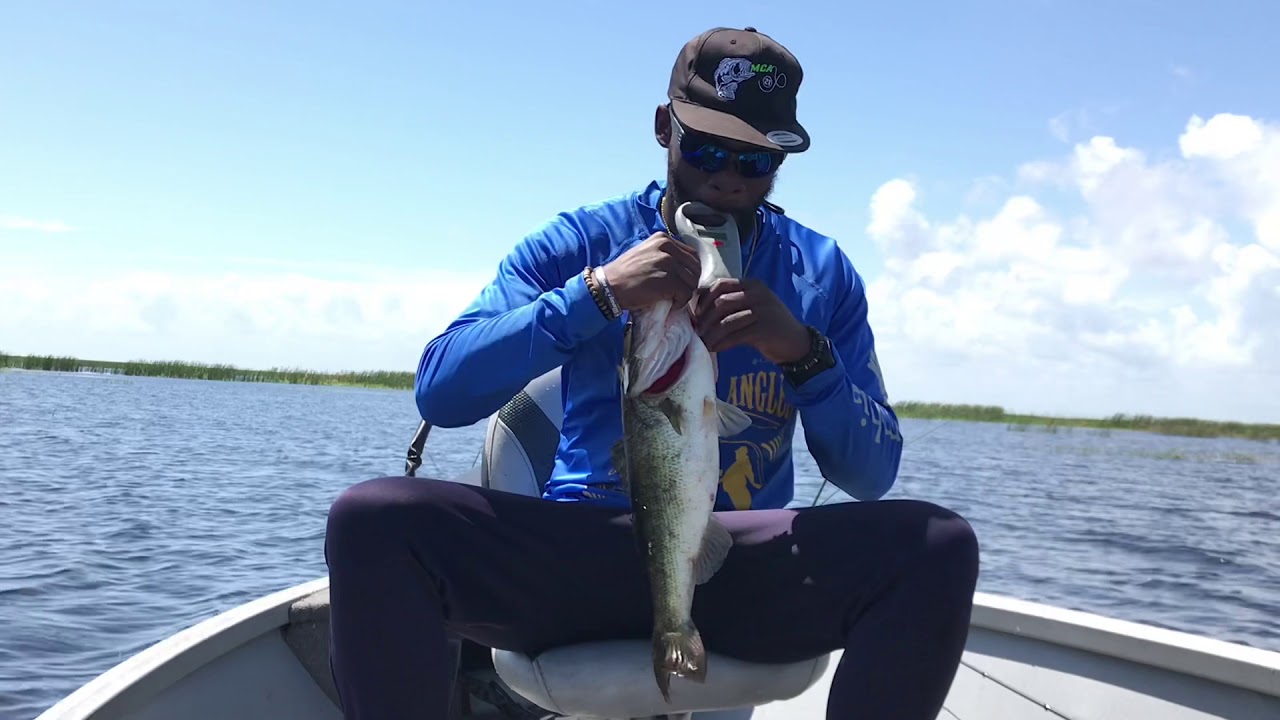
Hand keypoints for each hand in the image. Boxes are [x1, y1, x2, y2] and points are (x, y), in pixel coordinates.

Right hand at [600, 232, 700, 310]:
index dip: (690, 270)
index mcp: (663, 238)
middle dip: (690, 282)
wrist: (609, 286)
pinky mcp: (668, 279)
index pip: (691, 254)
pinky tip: (671, 303)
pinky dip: (681, 302)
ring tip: (674, 298)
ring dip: (686, 293)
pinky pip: (686, 293)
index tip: (682, 281)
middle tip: (680, 292)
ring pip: (692, 281)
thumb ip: (664, 254)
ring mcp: (668, 262)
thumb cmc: (624, 274)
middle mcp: (667, 246)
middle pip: (695, 267)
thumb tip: (684, 267)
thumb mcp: (646, 253)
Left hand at [694, 278, 809, 363]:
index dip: (704, 299)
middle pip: (721, 302)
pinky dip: (721, 343)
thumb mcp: (753, 307)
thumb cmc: (769, 326)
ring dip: (711, 333)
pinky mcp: (763, 329)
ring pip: (726, 320)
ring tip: (704, 342)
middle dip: (705, 318)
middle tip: (697, 331)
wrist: (797, 343)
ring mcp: (762, 310)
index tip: (697, 313)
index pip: (720, 284)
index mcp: (752, 284)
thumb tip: (700, 310)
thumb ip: (733, 303)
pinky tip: (715, 348)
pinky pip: (734, 336)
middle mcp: (757, 294)